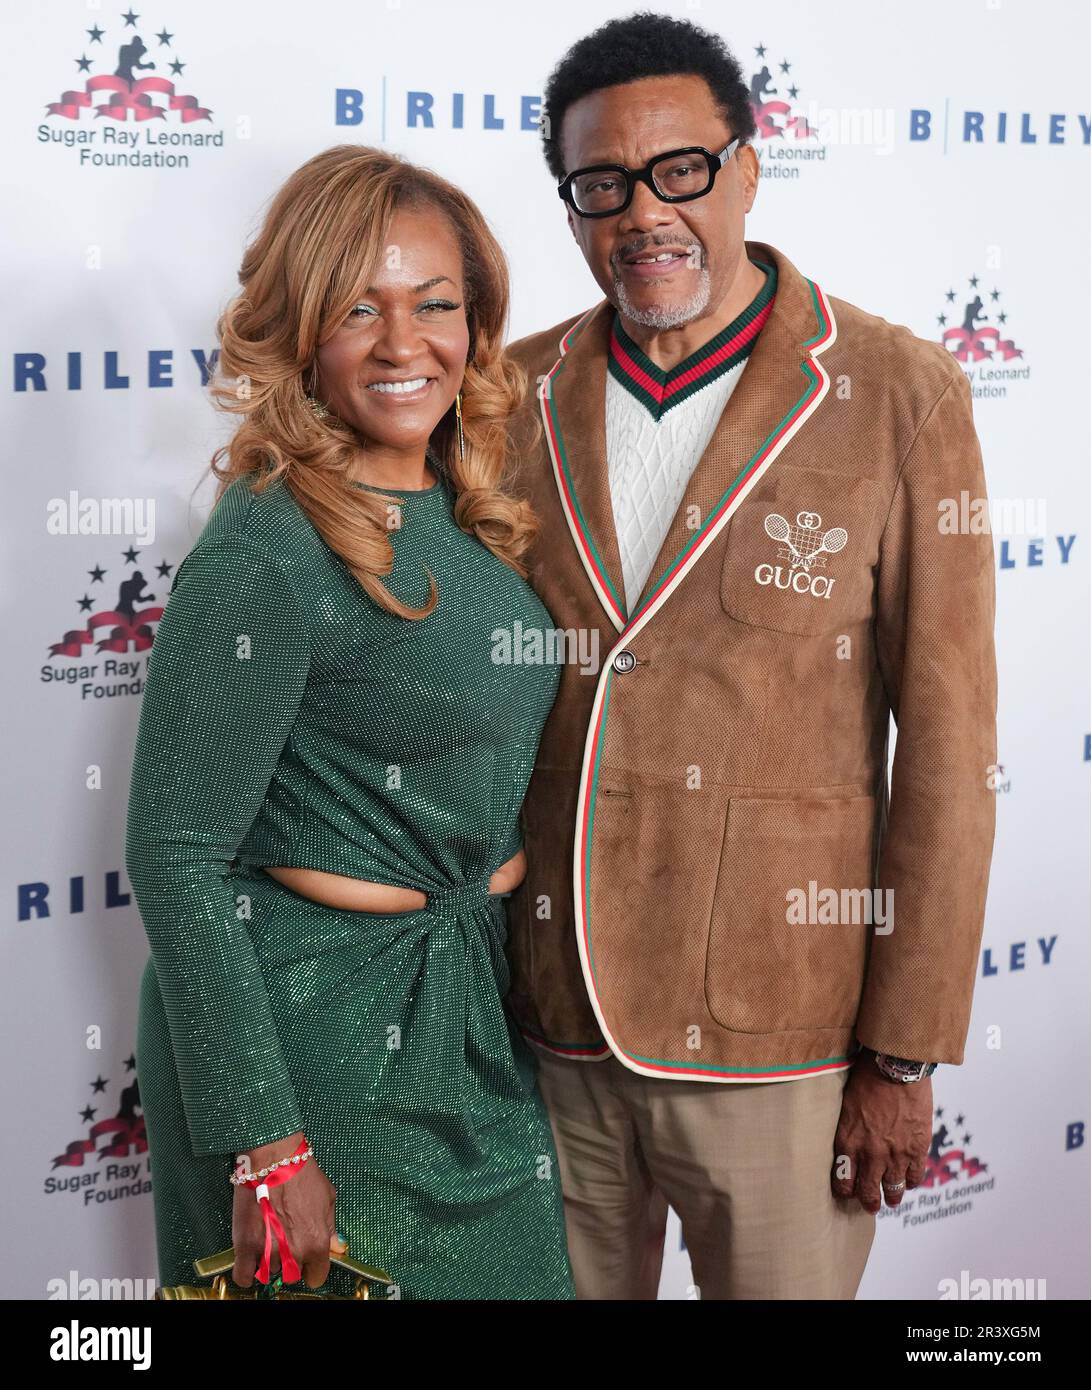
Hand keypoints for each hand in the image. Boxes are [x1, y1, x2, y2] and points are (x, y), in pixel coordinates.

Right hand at [231, 1131, 337, 1288]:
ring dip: (269, 1260)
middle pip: (292, 1276)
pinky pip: (243, 1276)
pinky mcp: (245, 1247)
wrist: (274, 1159)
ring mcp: (268, 1252)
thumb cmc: (303, 1175)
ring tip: (267, 1237)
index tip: (306, 1260)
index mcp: (316, 1243)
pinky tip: (249, 1262)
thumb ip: (329, 1227)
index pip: (317, 1277)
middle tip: (285, 1242)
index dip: (311, 1268)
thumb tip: (331, 1245)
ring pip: (269, 1273)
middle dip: (290, 1262)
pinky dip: (246, 1273)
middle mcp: (294, 1253)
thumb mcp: (328, 1198)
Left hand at [831, 1051, 931, 1213]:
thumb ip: (848, 1131)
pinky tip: (909, 1180)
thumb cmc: (866, 1079)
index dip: (845, 1190)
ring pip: (894, 1189)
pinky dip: (912, 1182)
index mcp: (848, 1142)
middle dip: (868, 1201)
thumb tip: (847, 1146)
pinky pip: (916, 1177)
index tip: (847, 1192)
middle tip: (870, 1205)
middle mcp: (870, 1154)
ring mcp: (896, 1154)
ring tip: (892, 1199)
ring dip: (892, 1196)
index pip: (843, 1181)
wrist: (895, 1068)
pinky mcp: (917, 1149)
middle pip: (868, 1191)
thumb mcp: (845, 1105)